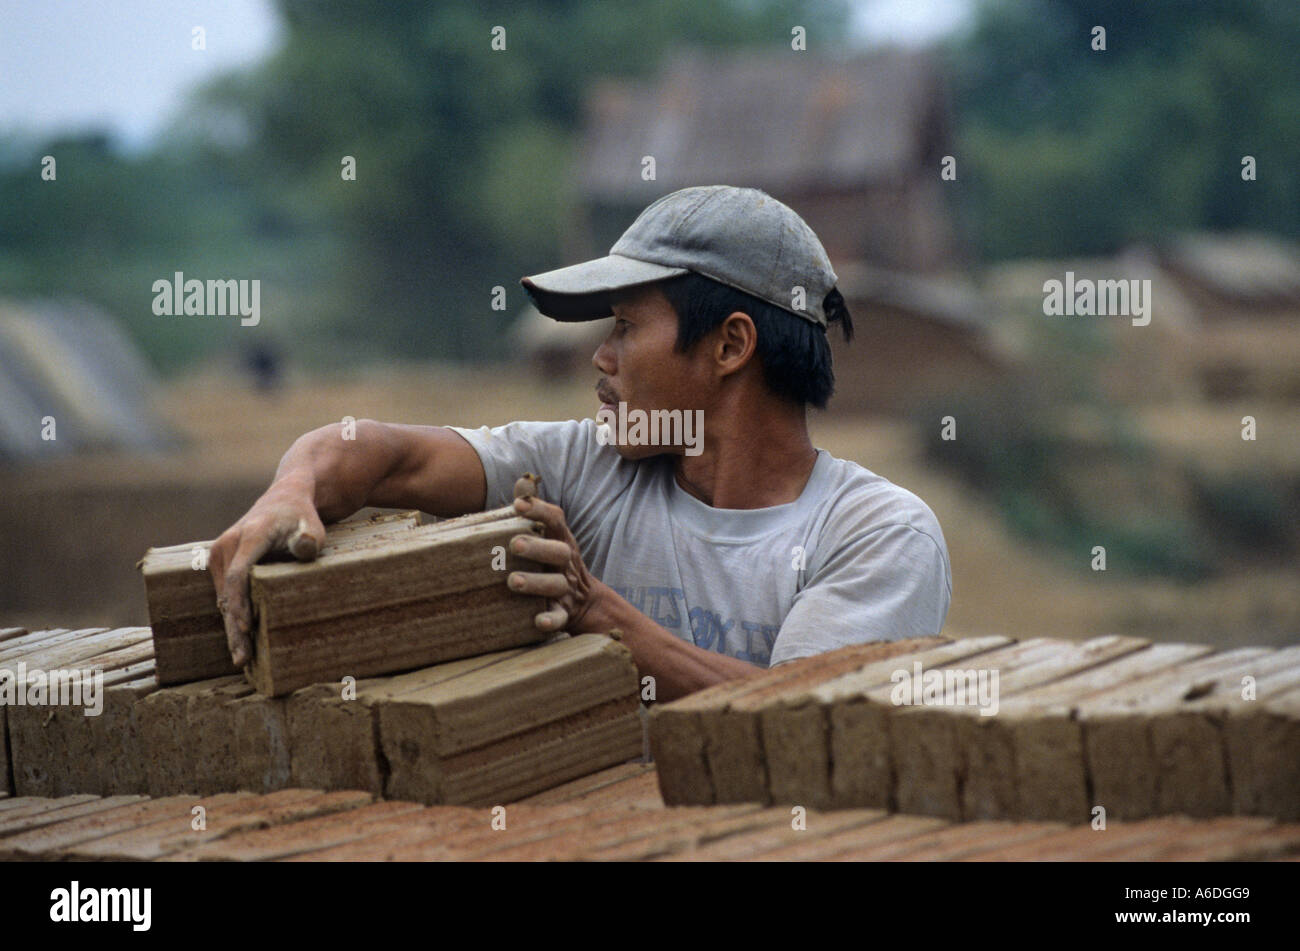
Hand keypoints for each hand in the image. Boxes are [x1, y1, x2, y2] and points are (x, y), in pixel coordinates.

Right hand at [208, 481, 325, 666]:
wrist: (284, 498)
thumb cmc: (301, 517)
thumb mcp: (312, 525)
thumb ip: (310, 538)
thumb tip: (305, 547)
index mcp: (250, 535)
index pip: (239, 575)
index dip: (241, 604)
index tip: (246, 628)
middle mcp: (228, 544)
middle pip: (227, 592)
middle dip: (234, 627)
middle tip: (241, 659)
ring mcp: (220, 553)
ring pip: (223, 596)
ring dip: (231, 626)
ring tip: (241, 658)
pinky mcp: (220, 562)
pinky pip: (224, 593)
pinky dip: (232, 614)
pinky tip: (239, 638)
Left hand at [507, 493, 601, 633]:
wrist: (586, 603)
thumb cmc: (555, 562)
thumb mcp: (550, 536)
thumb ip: (535, 510)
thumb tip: (522, 480)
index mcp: (561, 540)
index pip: (555, 520)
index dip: (539, 510)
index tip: (518, 505)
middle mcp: (566, 563)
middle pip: (558, 552)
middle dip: (537, 547)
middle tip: (513, 544)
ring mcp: (566, 589)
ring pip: (556, 585)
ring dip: (536, 582)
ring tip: (513, 581)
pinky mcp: (565, 614)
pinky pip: (560, 617)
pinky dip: (551, 620)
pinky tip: (539, 621)